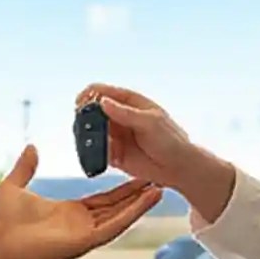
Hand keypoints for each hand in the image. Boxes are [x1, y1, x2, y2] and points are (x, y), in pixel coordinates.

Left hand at [0, 145, 162, 258]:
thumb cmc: (1, 222)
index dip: (121, 189)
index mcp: (69, 213)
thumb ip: (26, 167)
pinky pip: (116, 225)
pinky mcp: (86, 241)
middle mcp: (81, 225)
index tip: (137, 176)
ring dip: (140, 203)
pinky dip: (134, 212)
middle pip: (117, 207)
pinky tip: (148, 199)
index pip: (103, 200)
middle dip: (137, 194)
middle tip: (157, 178)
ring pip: (121, 216)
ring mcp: (85, 234)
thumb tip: (31, 147)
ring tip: (160, 187)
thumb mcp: (15, 185)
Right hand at [75, 83, 235, 222]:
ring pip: (92, 131)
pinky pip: (97, 151)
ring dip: (86, 135)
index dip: (89, 94)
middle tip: (81, 125)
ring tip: (88, 141)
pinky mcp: (114, 153)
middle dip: (84, 116)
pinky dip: (93, 152)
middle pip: (93, 111)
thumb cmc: (170, 140)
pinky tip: (97, 156)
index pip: (104, 91)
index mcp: (130, 102)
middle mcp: (120, 117)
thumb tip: (103, 102)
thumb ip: (126, 113)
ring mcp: (116, 135)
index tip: (80, 103)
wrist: (179, 167)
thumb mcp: (150, 123)